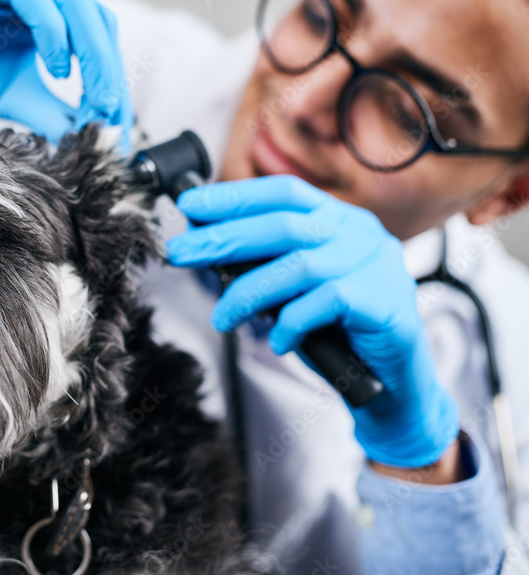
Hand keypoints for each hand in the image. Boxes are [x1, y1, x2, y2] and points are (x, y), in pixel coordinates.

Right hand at [0, 0, 132, 144]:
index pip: (98, 43)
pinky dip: (52, 30)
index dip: (112, 86)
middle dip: (111, 73)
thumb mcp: (5, 98)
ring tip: (95, 98)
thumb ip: (47, 113)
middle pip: (96, 21)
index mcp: (46, 15)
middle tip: (114, 119)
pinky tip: (56, 70)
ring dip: (92, 52)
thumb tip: (89, 142)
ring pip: (75, 0)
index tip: (118, 131)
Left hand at [165, 175, 458, 468]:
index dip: (235, 196)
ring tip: (223, 317)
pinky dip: (290, 323)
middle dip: (224, 238)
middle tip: (181, 251)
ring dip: (249, 292)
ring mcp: (374, 264)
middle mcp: (359, 234)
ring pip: (298, 266)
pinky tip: (277, 341)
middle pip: (282, 226)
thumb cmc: (338, 330)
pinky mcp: (382, 301)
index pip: (283, 193)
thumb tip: (207, 249)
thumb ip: (267, 263)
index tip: (190, 203)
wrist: (392, 381)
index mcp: (339, 220)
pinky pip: (323, 303)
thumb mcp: (297, 287)